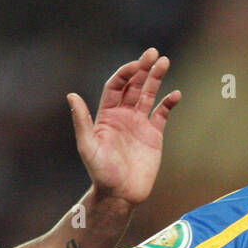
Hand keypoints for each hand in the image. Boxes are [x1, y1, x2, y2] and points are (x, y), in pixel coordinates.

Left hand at [69, 48, 179, 206]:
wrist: (120, 195)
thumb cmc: (101, 173)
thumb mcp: (88, 147)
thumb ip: (82, 121)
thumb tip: (71, 95)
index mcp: (107, 115)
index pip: (117, 86)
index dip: (125, 72)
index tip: (136, 65)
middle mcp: (123, 115)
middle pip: (134, 85)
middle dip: (143, 68)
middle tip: (153, 52)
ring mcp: (140, 124)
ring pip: (149, 95)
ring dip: (156, 78)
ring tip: (165, 62)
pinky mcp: (154, 135)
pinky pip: (163, 114)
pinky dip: (169, 103)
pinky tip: (176, 94)